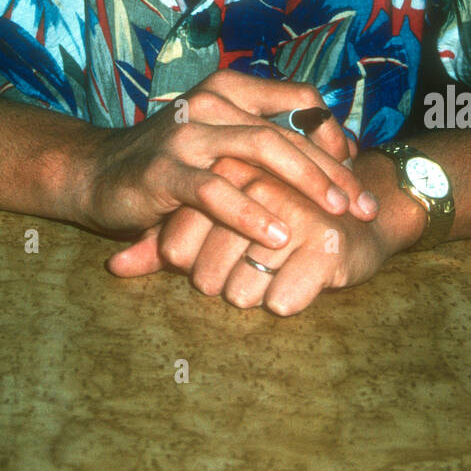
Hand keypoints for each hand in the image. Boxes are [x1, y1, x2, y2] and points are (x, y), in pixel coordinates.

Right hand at [86, 69, 373, 250]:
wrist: (95, 174)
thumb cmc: (171, 162)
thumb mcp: (220, 141)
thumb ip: (268, 142)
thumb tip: (344, 152)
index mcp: (229, 89)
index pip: (301, 99)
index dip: (334, 132)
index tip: (355, 169)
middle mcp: (211, 102)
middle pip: (288, 131)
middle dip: (333, 171)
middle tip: (363, 206)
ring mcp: (187, 135)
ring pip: (261, 150)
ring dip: (305, 184)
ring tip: (336, 215)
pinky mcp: (165, 172)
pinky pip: (217, 191)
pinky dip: (250, 214)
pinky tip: (276, 237)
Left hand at [175, 170, 393, 314]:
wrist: (354, 225)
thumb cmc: (271, 223)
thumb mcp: (211, 224)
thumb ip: (163, 242)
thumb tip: (116, 266)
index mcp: (224, 167)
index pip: (176, 244)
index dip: (185, 267)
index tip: (200, 266)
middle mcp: (258, 182)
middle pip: (203, 274)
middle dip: (215, 287)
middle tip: (234, 282)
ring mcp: (296, 210)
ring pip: (240, 292)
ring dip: (248, 299)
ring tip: (264, 283)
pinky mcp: (329, 243)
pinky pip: (281, 299)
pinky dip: (282, 303)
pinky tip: (292, 289)